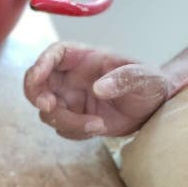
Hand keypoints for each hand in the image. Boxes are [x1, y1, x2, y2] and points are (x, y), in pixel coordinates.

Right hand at [24, 42, 177, 138]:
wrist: (150, 109)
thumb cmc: (148, 84)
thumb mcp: (144, 77)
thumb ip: (124, 78)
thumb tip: (99, 88)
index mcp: (83, 58)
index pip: (55, 54)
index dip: (41, 63)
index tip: (37, 76)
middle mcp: (70, 78)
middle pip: (37, 83)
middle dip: (37, 95)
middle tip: (49, 106)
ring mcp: (68, 99)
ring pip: (48, 112)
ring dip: (66, 121)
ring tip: (97, 125)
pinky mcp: (70, 118)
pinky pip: (60, 128)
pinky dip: (75, 132)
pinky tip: (97, 129)